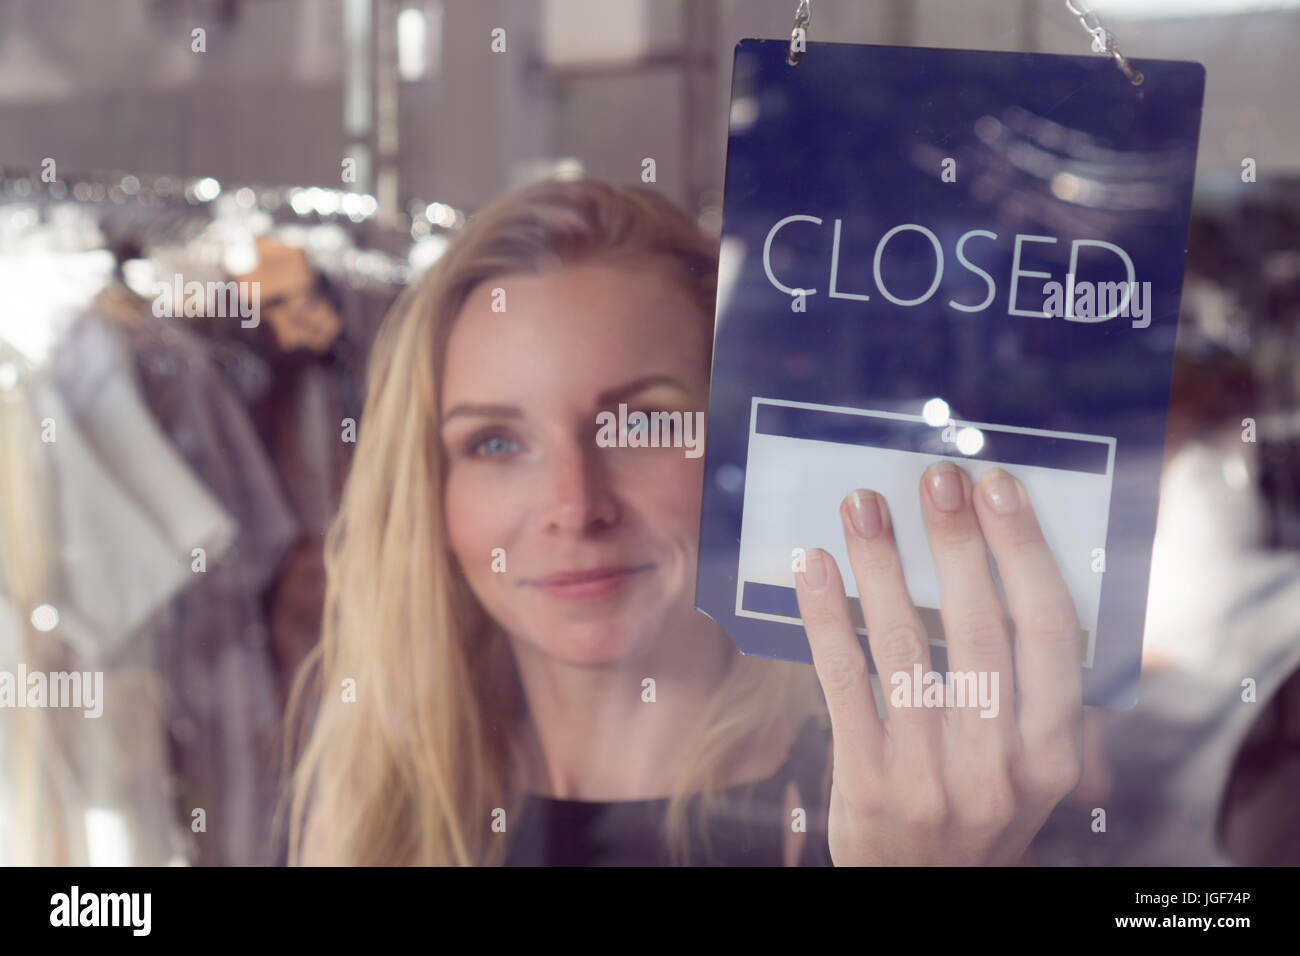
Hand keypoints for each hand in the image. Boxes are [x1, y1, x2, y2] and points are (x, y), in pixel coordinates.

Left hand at [794, 461, 1085, 865]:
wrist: (925, 895)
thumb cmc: (978, 807)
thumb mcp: (1028, 763)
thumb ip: (1035, 687)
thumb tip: (1020, 569)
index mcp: (1053, 752)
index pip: (1050, 634)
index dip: (1024, 554)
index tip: (999, 489)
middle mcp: (1000, 767)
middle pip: (982, 632)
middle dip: (957, 545)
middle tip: (936, 478)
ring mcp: (930, 779)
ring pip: (905, 650)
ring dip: (882, 567)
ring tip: (863, 505)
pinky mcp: (866, 784)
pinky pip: (844, 683)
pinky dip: (827, 618)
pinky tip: (815, 567)